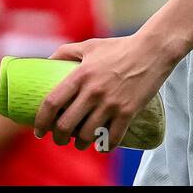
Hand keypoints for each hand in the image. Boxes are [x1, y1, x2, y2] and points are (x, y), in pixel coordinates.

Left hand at [32, 34, 172, 151]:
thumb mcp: (90, 45)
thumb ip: (66, 52)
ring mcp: (111, 103)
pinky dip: (105, 146)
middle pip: (66, 125)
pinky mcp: (128, 111)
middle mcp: (93, 91)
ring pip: (87, 135)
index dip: (41, 121)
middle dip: (58, 138)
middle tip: (59, 139)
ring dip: (80, 143)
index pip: (51, 103)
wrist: (153, 50)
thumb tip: (47, 62)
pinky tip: (102, 146)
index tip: (39, 130)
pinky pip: (112, 138)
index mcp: (80, 75)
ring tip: (80, 143)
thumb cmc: (120, 47)